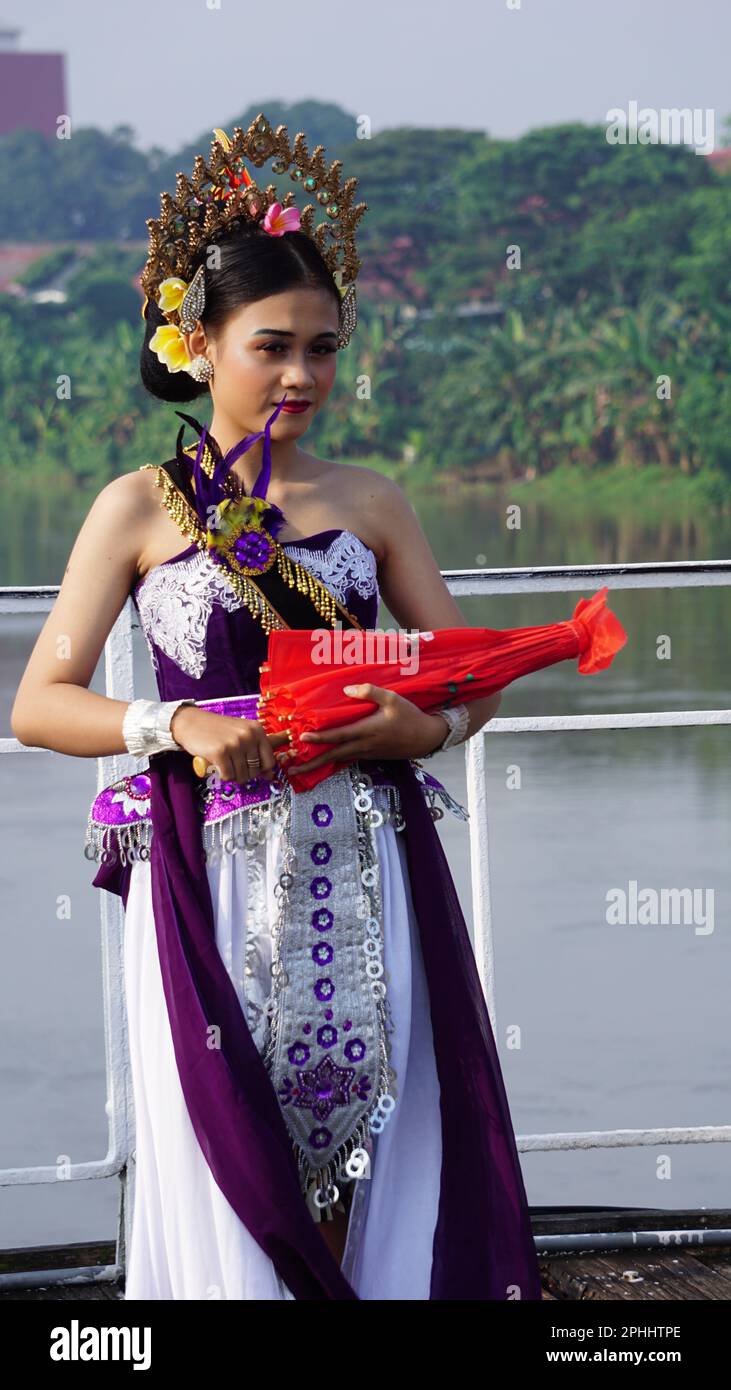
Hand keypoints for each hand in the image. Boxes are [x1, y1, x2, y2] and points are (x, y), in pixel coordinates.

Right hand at [169, 705, 288, 784]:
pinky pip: (228, 776)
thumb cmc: (218, 730)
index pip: (269, 762)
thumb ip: (258, 752)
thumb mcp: (242, 734)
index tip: (250, 767)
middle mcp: (248, 735)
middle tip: (232, 763)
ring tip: (224, 762)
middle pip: (255, 771)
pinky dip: (222, 775)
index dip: (260, 770)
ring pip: (241, 776)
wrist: (191, 722)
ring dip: (232, 774)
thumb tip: (270, 776)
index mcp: (257, 730)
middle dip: (244, 773)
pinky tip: (217, 765)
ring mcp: (234, 743)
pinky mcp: (220, 752)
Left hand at [286, 683, 448, 773]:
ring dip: (318, 764)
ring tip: (300, 769)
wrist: (426, 738)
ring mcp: (366, 753)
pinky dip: (332, 761)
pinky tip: (323, 760)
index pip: (338, 735)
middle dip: (311, 763)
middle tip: (290, 769)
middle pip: (332, 755)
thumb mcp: (392, 698)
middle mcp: (363, 745)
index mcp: (366, 731)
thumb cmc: (409, 717)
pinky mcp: (370, 755)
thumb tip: (347, 689)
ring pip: (338, 759)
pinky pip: (347, 758)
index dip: (319, 737)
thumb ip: (369, 692)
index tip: (302, 737)